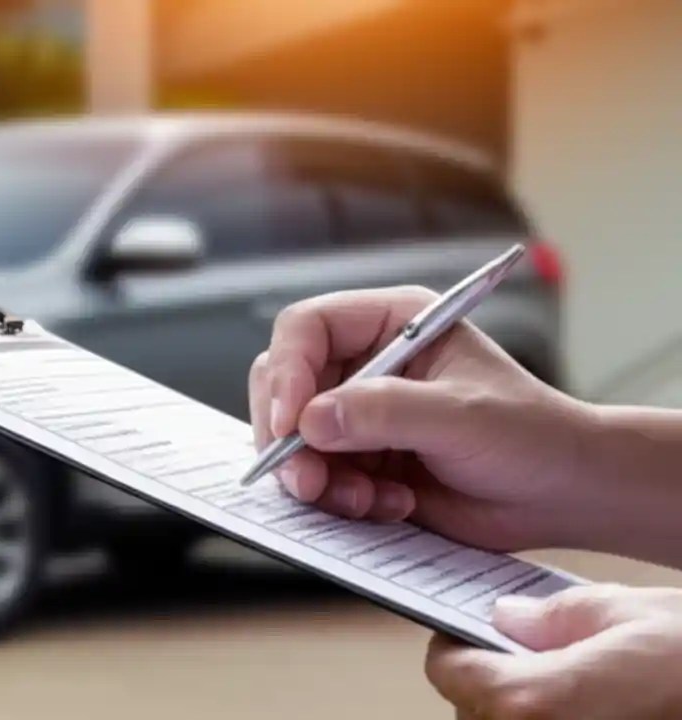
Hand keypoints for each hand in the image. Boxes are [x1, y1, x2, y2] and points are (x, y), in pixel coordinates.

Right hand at [249, 286, 594, 550]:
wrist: (563, 495)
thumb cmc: (531, 436)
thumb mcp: (461, 416)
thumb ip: (384, 413)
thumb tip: (310, 421)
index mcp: (391, 324)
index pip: (306, 330)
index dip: (286, 372)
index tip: (288, 425)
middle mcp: (365, 364)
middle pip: (283, 385)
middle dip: (289, 437)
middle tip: (307, 480)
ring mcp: (359, 415)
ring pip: (292, 440)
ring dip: (317, 478)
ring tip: (366, 501)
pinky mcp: (359, 461)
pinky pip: (315, 479)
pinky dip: (339, 500)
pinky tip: (389, 506)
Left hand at [426, 584, 681, 718]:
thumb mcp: (632, 613)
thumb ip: (555, 618)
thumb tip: (510, 620)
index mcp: (536, 704)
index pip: (450, 675)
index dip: (459, 649)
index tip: (474, 637)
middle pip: (479, 716)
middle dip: (497, 689)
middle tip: (531, 662)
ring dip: (532, 714)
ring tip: (580, 691)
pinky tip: (607, 710)